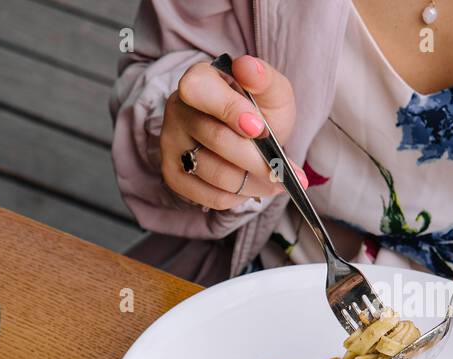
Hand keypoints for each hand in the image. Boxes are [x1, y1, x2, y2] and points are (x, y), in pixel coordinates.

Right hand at [159, 54, 306, 209]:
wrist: (247, 136)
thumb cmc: (258, 111)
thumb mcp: (270, 92)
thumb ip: (264, 79)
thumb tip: (248, 67)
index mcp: (198, 80)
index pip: (200, 91)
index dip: (230, 110)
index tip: (260, 129)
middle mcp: (177, 110)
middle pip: (216, 139)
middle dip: (255, 158)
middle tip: (281, 169)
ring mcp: (171, 144)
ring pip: (214, 172)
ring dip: (251, 182)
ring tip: (274, 182)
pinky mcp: (173, 174)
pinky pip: (207, 195)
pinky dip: (236, 197)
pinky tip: (252, 189)